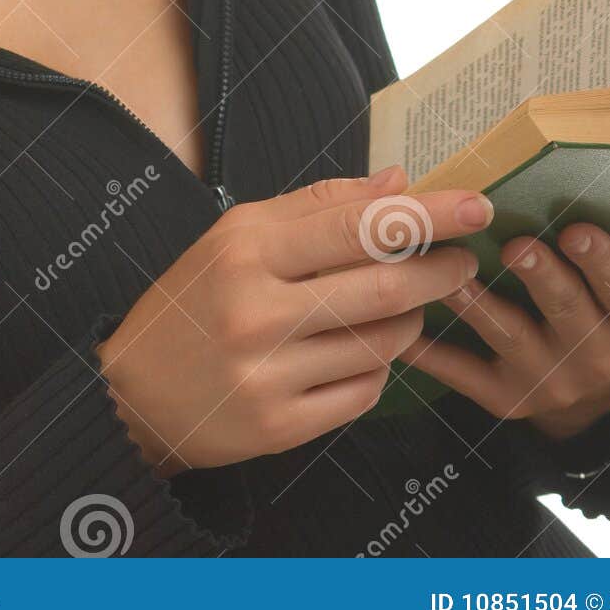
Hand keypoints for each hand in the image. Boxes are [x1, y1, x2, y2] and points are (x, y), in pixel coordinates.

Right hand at [94, 164, 490, 476]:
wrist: (133, 393)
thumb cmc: (195, 299)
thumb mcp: (238, 234)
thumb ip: (319, 205)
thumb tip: (399, 182)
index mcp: (248, 248)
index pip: (359, 223)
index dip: (428, 213)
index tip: (476, 205)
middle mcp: (257, 310)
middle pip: (384, 286)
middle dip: (440, 270)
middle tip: (465, 260)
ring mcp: (268, 374)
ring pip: (383, 342)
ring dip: (412, 319)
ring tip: (408, 303)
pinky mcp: (279, 427)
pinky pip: (364, 390)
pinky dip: (380, 366)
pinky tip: (367, 349)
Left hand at [394, 193, 609, 441]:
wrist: (597, 404)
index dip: (604, 264)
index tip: (578, 229)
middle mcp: (593, 356)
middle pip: (566, 314)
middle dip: (541, 278)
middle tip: (514, 242)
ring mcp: (542, 380)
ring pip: (502, 335)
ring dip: (471, 298)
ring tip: (445, 264)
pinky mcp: (497, 399)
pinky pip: (457, 372)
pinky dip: (425, 347)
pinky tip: (397, 318)